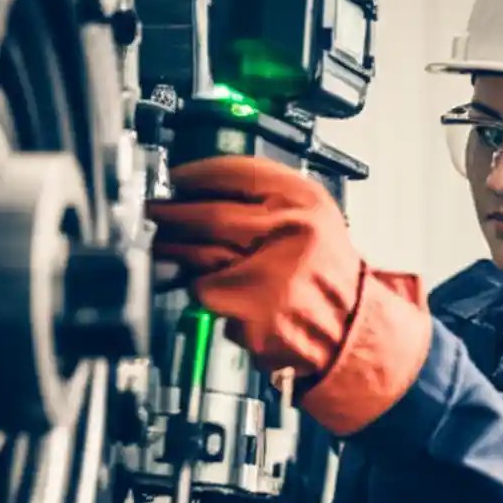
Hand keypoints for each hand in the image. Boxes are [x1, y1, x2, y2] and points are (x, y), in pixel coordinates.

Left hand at [146, 155, 431, 435]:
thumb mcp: (311, 219)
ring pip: (200, 253)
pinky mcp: (251, 310)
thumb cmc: (324, 275)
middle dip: (171, 213)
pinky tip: (213, 289)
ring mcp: (271, 273)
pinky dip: (202, 291)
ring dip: (172, 249)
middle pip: (210, 214)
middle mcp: (290, 232)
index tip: (175, 179)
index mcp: (305, 202)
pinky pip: (207, 293)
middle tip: (153, 212)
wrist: (349, 330)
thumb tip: (199, 189)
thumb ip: (263, 199)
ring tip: (164, 243)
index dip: (196, 175)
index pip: (237, 172)